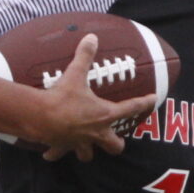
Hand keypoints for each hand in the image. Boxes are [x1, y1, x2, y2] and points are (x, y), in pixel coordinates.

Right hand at [36, 34, 157, 161]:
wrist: (40, 117)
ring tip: (84, 145)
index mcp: (104, 115)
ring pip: (88, 155)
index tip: (153, 99)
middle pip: (114, 146)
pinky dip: (56, 153)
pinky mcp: (62, 147)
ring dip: (88, 152)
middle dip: (116, 144)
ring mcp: (79, 143)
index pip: (131, 108)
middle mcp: (95, 133)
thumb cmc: (62, 97)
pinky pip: (59, 153)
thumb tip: (91, 37)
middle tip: (115, 138)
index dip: (144, 103)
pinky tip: (51, 152)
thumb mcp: (75, 74)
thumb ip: (85, 56)